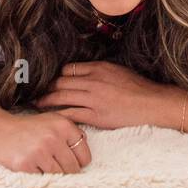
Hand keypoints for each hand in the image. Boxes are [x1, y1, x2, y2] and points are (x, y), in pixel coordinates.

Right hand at [0, 108, 91, 174]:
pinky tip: (33, 166)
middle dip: (65, 171)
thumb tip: (86, 150)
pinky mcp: (25, 165)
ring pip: (59, 176)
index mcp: (64, 125)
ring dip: (52, 175)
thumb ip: (72, 132)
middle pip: (73, 169)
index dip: (78, 163)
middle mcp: (53, 137)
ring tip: (42, 164)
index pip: (85, 157)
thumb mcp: (52, 121)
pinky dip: (39, 177)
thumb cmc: (29, 128)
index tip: (69, 161)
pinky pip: (42, 180)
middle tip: (54, 165)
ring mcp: (39, 151)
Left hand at [34, 60, 168, 129]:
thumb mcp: (118, 71)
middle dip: (47, 88)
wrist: (152, 104)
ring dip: (46, 101)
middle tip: (35, 92)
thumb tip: (85, 75)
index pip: (69, 69)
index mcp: (99, 68)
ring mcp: (93, 99)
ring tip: (36, 104)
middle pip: (61, 82)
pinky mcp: (96, 115)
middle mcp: (93, 81)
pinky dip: (58, 116)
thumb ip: (100, 72)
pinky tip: (51, 119)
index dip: (58, 76)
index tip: (50, 81)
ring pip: (62, 97)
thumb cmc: (139, 88)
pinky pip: (71, 114)